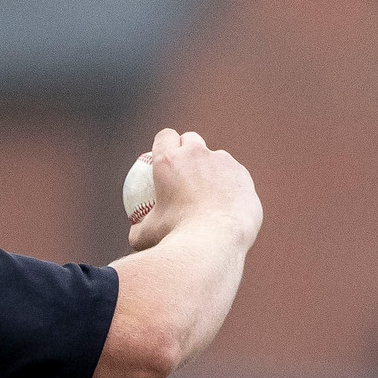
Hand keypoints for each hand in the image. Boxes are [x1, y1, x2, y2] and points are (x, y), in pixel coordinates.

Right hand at [129, 128, 260, 253]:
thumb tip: (135, 232)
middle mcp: (196, 155)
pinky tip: (226, 204)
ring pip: (216, 157)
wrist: (215, 241)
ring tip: (209, 191)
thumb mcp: (146, 236)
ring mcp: (223, 162)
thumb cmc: (176, 237)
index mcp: (169, 162)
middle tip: (185, 168)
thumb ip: (139, 229)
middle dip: (187, 147)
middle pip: (191, 139)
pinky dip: (228, 185)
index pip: (165, 136)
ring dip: (211, 167)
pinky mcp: (242, 175)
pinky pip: (233, 175)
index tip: (165, 154)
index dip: (164, 142)